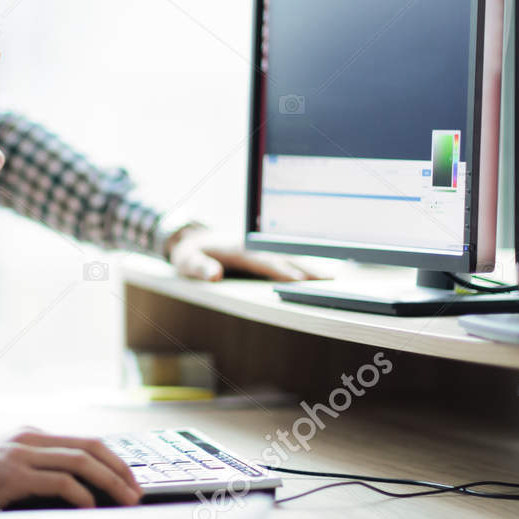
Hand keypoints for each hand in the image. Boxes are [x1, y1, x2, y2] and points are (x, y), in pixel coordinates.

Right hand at [0, 428, 143, 516]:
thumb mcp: (10, 466)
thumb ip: (40, 470)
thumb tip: (84, 492)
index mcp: (32, 436)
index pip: (84, 441)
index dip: (113, 460)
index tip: (131, 480)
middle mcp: (29, 439)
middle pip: (89, 447)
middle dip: (120, 469)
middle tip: (136, 492)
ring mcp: (21, 454)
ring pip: (80, 462)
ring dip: (110, 483)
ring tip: (125, 501)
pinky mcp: (13, 474)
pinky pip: (59, 481)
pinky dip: (81, 494)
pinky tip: (90, 506)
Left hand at [166, 226, 315, 281]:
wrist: (190, 237)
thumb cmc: (189, 253)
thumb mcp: (186, 261)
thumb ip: (198, 268)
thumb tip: (214, 276)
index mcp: (236, 248)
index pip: (262, 261)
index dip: (281, 270)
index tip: (300, 280)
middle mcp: (252, 246)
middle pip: (283, 257)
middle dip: (306, 268)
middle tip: (330, 281)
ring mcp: (258, 247)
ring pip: (287, 256)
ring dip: (309, 265)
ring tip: (332, 278)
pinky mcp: (260, 251)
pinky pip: (284, 257)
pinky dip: (302, 263)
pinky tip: (318, 272)